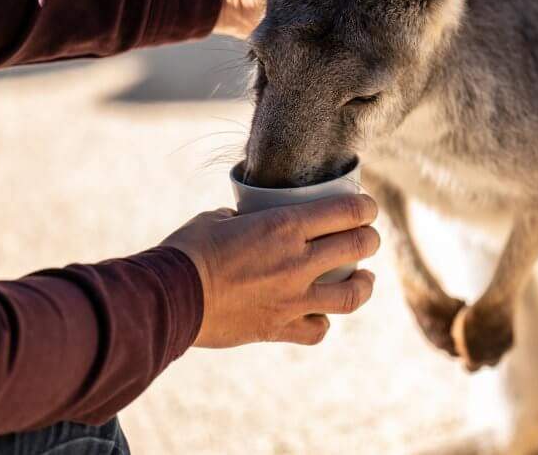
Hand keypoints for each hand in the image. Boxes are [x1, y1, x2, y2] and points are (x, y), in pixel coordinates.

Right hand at [162, 195, 379, 347]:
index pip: (346, 211)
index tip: (367, 208)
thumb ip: (245, 219)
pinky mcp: (278, 328)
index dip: (365, 207)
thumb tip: (248, 220)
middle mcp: (297, 261)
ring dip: (365, 285)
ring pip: (351, 295)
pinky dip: (322, 323)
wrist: (166, 299)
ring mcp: (292, 298)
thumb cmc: (187, 251)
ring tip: (366, 280)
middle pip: (357, 247)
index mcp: (284, 226)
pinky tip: (320, 316)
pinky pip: (316, 330)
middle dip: (370, 240)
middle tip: (368, 238)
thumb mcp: (219, 219)